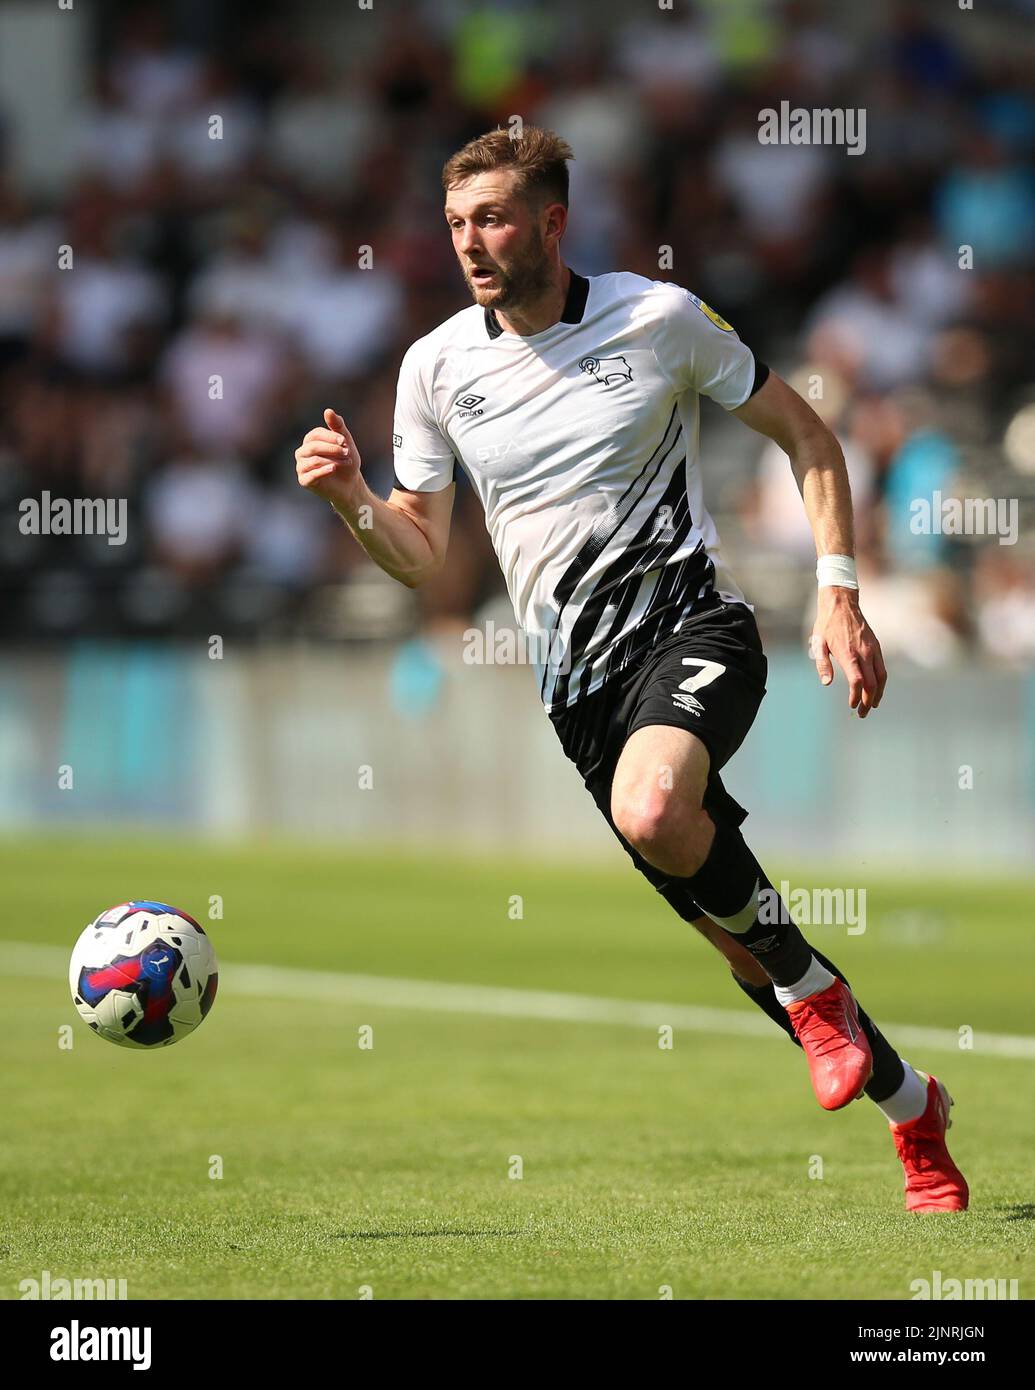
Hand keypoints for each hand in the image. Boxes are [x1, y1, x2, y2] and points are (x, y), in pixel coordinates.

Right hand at [295, 408, 363, 510]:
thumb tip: (328, 410)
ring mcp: (301, 467)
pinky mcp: (304, 481)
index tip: (344, 442)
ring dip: (332, 460)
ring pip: (313, 460)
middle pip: (313, 447)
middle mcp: (302, 452)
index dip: (330, 437)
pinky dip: (323, 471)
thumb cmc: (346, 461)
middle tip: (347, 452)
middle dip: (332, 449)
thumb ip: (337, 426)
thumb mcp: (345, 442)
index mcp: (310, 441)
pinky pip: (311, 475)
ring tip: (346, 462)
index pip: (316, 434)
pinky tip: (333, 469)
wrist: (350, 484)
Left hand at [809, 587, 886, 717]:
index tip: (852, 706)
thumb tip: (826, 682)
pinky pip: (882, 668)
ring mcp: (873, 650)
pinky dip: (881, 682)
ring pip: (881, 677)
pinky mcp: (876, 646)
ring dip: (878, 694)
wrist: (842, 604)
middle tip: (863, 713)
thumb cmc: (826, 625)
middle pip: (872, 684)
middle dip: (868, 701)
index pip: (857, 682)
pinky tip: (876, 689)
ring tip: (872, 705)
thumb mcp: (818, 643)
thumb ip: (822, 664)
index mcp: (849, 655)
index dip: (856, 697)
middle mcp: (864, 653)